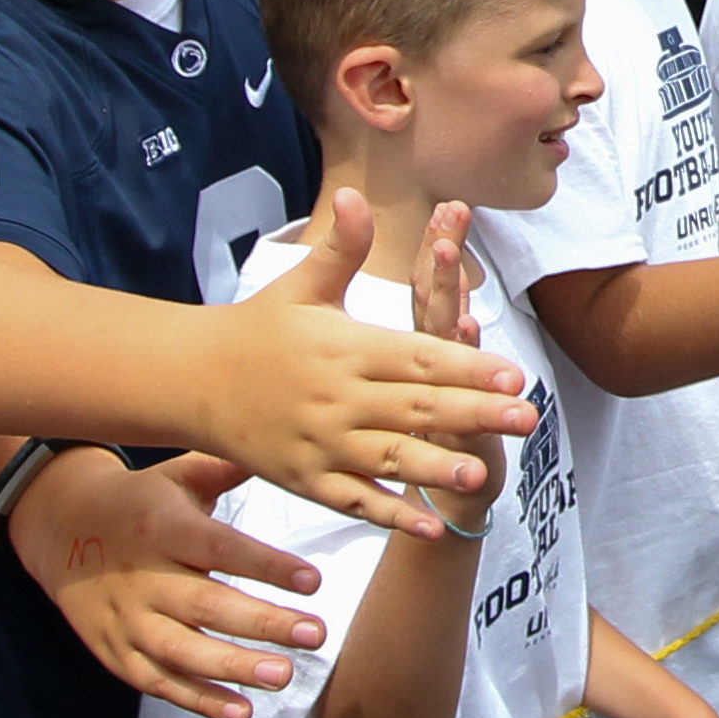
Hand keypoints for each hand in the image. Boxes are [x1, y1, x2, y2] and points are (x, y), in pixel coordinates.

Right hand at [8, 450, 325, 717]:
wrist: (60, 530)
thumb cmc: (141, 501)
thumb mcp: (178, 475)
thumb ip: (229, 469)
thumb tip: (289, 450)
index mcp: (164, 528)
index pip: (220, 549)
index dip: (266, 566)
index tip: (314, 582)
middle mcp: (144, 577)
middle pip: (205, 605)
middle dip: (262, 623)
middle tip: (316, 635)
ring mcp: (128, 620)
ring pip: (181, 650)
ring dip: (232, 667)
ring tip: (283, 675)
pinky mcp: (117, 653)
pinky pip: (160, 682)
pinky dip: (198, 701)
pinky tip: (242, 713)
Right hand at [215, 190, 537, 538]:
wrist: (192, 380)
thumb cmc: (258, 329)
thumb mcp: (301, 285)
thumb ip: (340, 247)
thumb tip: (356, 195)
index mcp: (344, 348)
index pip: (417, 358)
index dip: (467, 367)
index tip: (514, 374)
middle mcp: (336, 397)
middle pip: (414, 408)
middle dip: (473, 415)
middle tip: (526, 419)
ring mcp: (319, 443)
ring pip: (386, 458)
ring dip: (433, 467)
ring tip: (480, 473)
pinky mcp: (305, 480)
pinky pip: (353, 500)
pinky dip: (389, 513)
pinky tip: (429, 522)